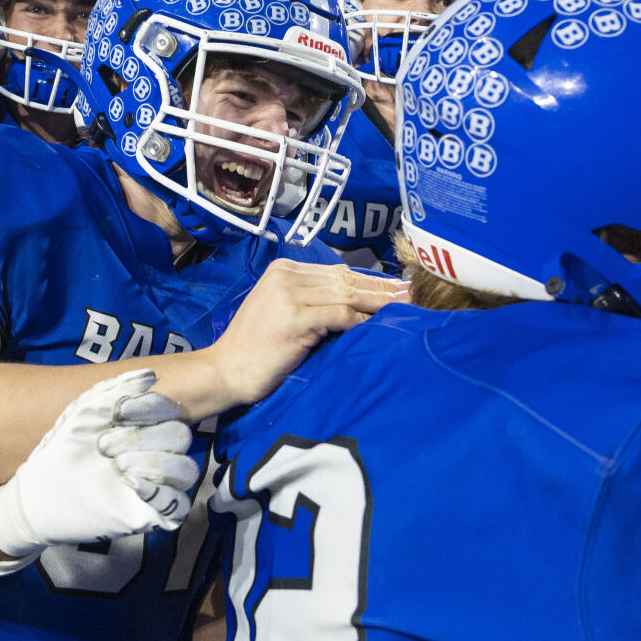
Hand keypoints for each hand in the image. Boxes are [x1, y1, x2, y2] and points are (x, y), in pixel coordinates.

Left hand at [0, 368, 198, 558]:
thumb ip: (113, 392)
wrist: (40, 492)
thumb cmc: (62, 451)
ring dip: (156, 464)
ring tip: (119, 467)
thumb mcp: (83, 415)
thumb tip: (149, 375)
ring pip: (186, 470)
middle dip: (144, 437)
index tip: (120, 412)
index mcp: (143, 427)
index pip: (170, 411)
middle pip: (180, 437)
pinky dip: (163, 494)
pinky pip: (179, 506)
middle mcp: (154, 453)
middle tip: (105, 446)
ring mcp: (156, 485)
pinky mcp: (151, 514)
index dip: (151, 408)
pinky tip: (135, 487)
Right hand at [206, 260, 406, 411]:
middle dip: (382, 289)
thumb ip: (312, 299)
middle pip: (346, 280)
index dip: (371, 280)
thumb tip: (357, 300)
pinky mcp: (295, 318)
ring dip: (380, 303)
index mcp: (283, 270)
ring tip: (407, 307)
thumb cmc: (257, 348)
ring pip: (347, 295)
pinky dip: (362, 321)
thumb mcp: (283, 312)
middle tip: (413, 294)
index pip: (338, 272)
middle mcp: (286, 276)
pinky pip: (340, 316)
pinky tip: (381, 326)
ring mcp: (289, 295)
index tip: (398, 287)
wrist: (227, 370)